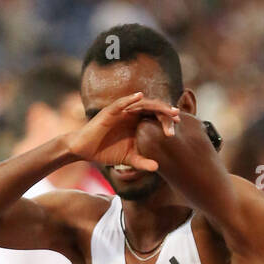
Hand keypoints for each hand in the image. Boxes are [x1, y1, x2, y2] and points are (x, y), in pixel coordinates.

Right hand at [65, 93, 179, 171]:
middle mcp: (131, 114)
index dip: (166, 120)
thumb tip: (158, 167)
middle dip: (164, 111)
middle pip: (151, 108)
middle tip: (177, 115)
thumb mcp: (128, 159)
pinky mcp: (109, 111)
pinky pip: (121, 103)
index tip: (177, 125)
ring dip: (153, 104)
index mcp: (137, 123)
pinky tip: (139, 96)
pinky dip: (130, 99)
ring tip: (165, 108)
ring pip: (140, 104)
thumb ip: (142, 162)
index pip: (154, 118)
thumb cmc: (106, 152)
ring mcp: (121, 111)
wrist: (85, 150)